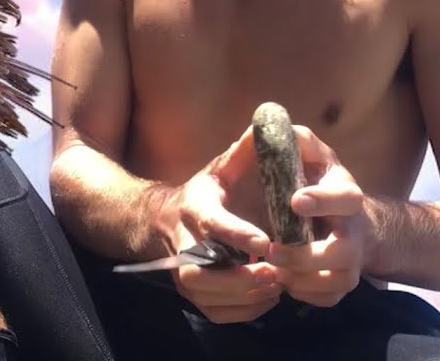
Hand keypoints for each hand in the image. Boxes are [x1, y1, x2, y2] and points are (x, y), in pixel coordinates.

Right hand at [156, 128, 282, 323]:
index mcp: (193, 209)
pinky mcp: (191, 293)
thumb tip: (264, 126)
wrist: (162, 221)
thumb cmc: (203, 194)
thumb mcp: (219, 168)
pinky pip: (215, 312)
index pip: (212, 225)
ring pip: (206, 296)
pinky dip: (244, 311)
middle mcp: (181, 245)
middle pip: (199, 273)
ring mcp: (183, 273)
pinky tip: (267, 297)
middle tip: (275, 274)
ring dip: (244, 296)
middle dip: (238, 279)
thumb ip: (242, 153)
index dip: (237, 235)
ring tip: (277, 285)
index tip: (266, 241)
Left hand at [266, 125, 366, 307]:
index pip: (344, 197)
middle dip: (305, 255)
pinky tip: (284, 283)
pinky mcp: (341, 282)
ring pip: (336, 282)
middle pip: (342, 253)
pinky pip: (328, 298)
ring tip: (272, 270)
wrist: (348, 220)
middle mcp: (354, 231)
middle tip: (272, 250)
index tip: (295, 201)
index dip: (322, 200)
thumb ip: (298, 140)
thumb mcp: (312, 154)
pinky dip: (306, 295)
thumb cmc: (320, 181)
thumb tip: (275, 124)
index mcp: (347, 195)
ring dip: (302, 280)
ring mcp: (351, 261)